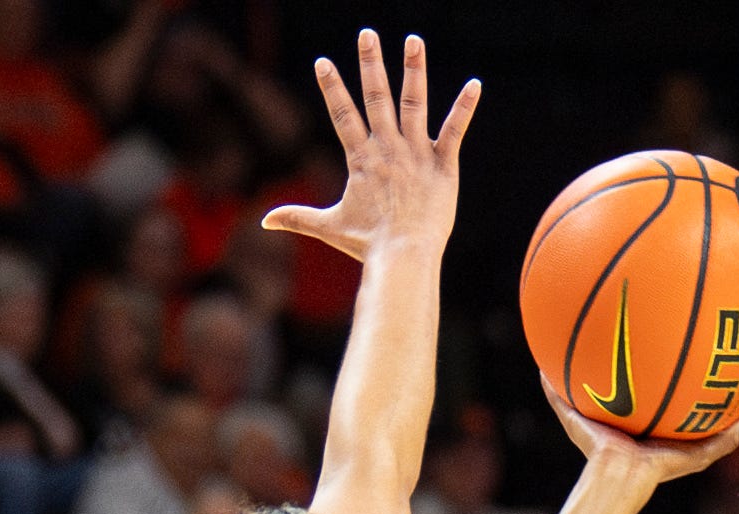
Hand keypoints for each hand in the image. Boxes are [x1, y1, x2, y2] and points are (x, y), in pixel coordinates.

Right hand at [261, 30, 479, 261]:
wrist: (403, 255)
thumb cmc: (366, 245)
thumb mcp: (329, 226)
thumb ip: (297, 217)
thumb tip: (264, 222)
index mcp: (362, 159)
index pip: (343, 115)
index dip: (332, 87)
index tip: (323, 61)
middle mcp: (388, 149)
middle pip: (377, 97)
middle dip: (371, 63)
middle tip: (367, 34)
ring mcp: (417, 154)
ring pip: (414, 103)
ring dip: (414, 70)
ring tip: (413, 40)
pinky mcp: (443, 165)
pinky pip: (455, 130)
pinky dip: (465, 107)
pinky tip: (475, 84)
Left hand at [544, 380, 738, 486]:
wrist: (614, 475)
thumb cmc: (595, 451)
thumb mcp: (577, 417)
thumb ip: (560, 395)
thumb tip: (540, 370)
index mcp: (643, 429)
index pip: (659, 406)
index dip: (669, 389)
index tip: (676, 366)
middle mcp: (664, 440)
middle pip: (689, 417)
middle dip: (704, 399)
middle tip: (720, 375)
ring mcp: (680, 451)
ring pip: (709, 434)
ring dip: (726, 420)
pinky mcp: (689, 459)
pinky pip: (716, 447)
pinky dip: (730, 437)